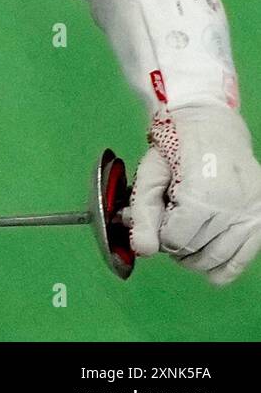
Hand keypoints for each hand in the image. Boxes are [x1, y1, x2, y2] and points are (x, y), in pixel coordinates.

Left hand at [129, 105, 260, 283]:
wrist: (211, 124)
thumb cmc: (176, 146)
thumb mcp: (150, 173)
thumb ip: (143, 213)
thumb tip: (143, 251)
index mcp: (202, 193)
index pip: (173, 240)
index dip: (157, 234)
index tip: (155, 219)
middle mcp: (232, 206)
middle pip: (194, 250)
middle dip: (172, 245)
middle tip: (166, 225)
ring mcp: (252, 213)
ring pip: (217, 259)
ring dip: (193, 258)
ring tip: (182, 238)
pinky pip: (242, 259)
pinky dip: (222, 269)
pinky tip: (205, 262)